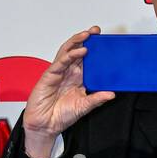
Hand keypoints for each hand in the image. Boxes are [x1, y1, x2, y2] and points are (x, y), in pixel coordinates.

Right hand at [22, 27, 114, 157]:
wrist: (45, 126)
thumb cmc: (60, 116)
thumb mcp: (84, 107)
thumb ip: (97, 99)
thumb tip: (111, 94)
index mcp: (77, 78)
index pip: (87, 60)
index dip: (94, 50)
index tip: (104, 42)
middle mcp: (68, 73)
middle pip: (77, 51)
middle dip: (86, 39)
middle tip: (96, 31)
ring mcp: (59, 72)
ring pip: (68, 51)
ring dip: (77, 42)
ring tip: (87, 35)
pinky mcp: (50, 75)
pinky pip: (60, 62)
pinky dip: (70, 55)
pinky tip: (80, 51)